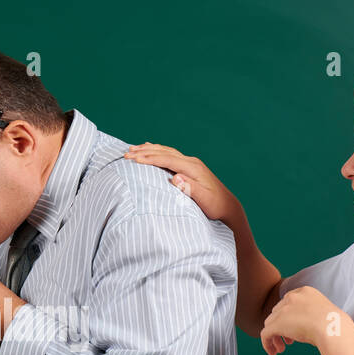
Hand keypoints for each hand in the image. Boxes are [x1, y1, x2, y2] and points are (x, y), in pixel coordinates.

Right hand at [121, 142, 240, 222]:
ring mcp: (191, 163)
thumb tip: (174, 177)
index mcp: (193, 168)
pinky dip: (157, 150)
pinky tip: (150, 148)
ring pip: (166, 151)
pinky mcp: (189, 166)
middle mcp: (191, 162)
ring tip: (132, 148)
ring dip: (149, 149)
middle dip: (144, 152)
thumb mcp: (204, 200)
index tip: (134, 159)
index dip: (150, 159)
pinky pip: (170, 154)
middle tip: (127, 153)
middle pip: (164, 152)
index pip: (168, 160)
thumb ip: (189, 188)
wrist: (227, 205)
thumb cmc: (215, 205)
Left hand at [261, 286, 343, 354]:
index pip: (288, 303)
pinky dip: (267, 344)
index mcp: (305, 292)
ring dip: (275, 337)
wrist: (334, 328)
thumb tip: (300, 328)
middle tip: (289, 342)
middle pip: (278, 313)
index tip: (295, 329)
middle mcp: (292, 297)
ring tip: (281, 349)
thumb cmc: (335, 325)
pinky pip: (265, 334)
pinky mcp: (277, 323)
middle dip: (282, 327)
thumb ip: (309, 315)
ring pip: (270, 324)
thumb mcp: (322, 313)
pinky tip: (273, 353)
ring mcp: (283, 309)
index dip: (288, 317)